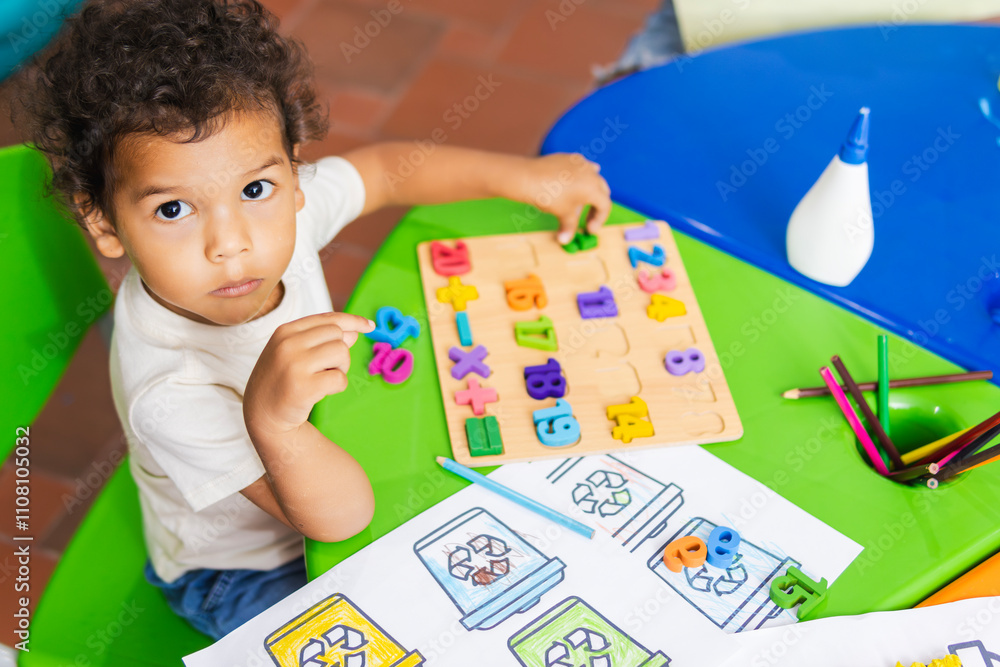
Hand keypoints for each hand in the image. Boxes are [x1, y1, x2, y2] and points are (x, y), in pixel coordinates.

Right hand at [243, 312, 374, 438]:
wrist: (261, 415)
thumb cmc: (281, 381)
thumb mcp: (295, 353)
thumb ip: (321, 340)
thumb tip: (353, 332)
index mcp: (286, 331)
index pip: (328, 319)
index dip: (352, 321)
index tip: (369, 326)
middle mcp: (288, 344)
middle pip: (338, 335)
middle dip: (340, 352)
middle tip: (326, 369)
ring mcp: (294, 365)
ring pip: (342, 353)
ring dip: (340, 368)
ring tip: (322, 379)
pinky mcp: (304, 387)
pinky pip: (340, 379)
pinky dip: (338, 386)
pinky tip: (321, 392)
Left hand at [519, 153, 611, 243]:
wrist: (528, 178)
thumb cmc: (548, 196)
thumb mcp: (562, 214)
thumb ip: (568, 227)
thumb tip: (565, 240)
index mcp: (593, 188)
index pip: (605, 206)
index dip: (599, 220)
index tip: (589, 229)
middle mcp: (591, 173)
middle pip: (601, 191)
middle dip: (596, 207)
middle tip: (587, 219)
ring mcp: (580, 163)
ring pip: (593, 177)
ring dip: (590, 191)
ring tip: (581, 201)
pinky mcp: (569, 158)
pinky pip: (581, 168)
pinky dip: (581, 177)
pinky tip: (575, 181)